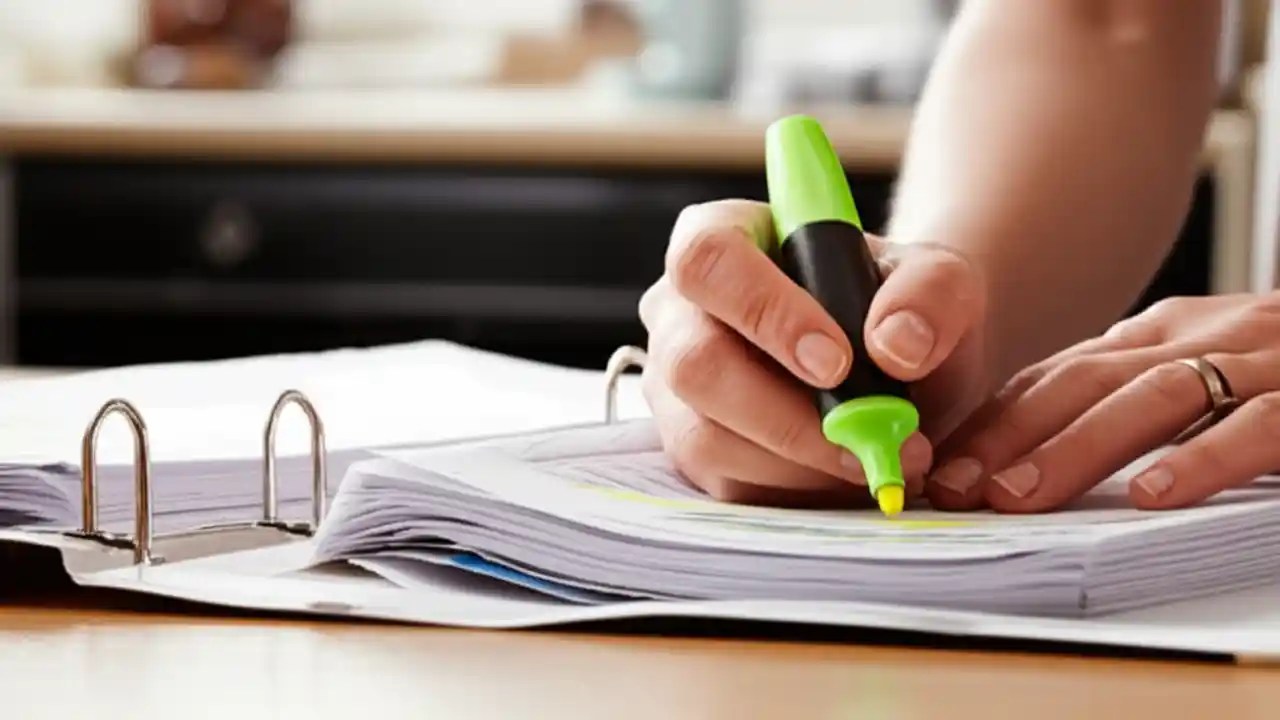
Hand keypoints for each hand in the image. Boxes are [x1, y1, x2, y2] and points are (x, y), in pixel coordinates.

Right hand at [639, 200, 988, 506]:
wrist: (900, 367)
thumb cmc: (897, 309)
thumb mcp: (940, 282)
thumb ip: (931, 293)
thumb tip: (896, 345)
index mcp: (724, 237)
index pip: (708, 259)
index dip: (763, 311)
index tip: (835, 361)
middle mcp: (682, 311)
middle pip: (694, 362)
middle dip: (784, 414)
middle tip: (867, 434)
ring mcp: (675, 385)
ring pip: (704, 436)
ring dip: (799, 462)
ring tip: (875, 458)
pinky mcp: (691, 448)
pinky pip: (726, 483)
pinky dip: (795, 491)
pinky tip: (844, 474)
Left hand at [928, 293, 1279, 511]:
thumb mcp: (1198, 367)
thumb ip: (1127, 391)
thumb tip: (1032, 443)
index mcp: (1163, 333)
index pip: (1059, 373)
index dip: (995, 418)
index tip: (943, 462)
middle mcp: (1203, 337)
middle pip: (1088, 382)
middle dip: (1013, 436)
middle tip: (958, 485)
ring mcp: (1262, 363)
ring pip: (1154, 399)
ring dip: (1078, 450)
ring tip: (1023, 495)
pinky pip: (1256, 426)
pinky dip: (1201, 460)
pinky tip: (1152, 495)